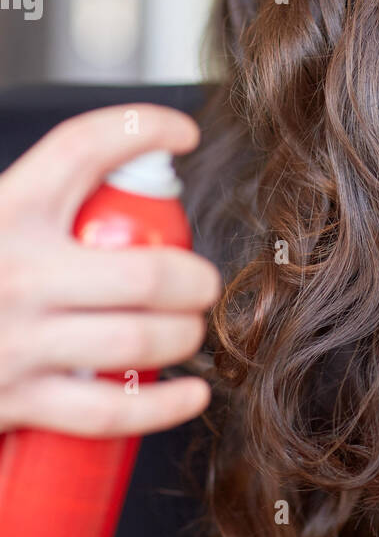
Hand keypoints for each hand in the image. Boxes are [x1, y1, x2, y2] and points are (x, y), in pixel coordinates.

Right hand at [0, 105, 220, 436]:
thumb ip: (30, 200)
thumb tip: (120, 170)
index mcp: (5, 211)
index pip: (82, 147)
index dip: (141, 128)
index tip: (182, 133)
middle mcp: (13, 271)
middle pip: (144, 271)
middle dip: (194, 278)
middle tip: (200, 282)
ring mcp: (15, 340)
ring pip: (137, 338)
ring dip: (184, 335)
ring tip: (189, 330)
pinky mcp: (15, 400)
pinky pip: (109, 408)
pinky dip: (164, 404)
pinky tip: (190, 392)